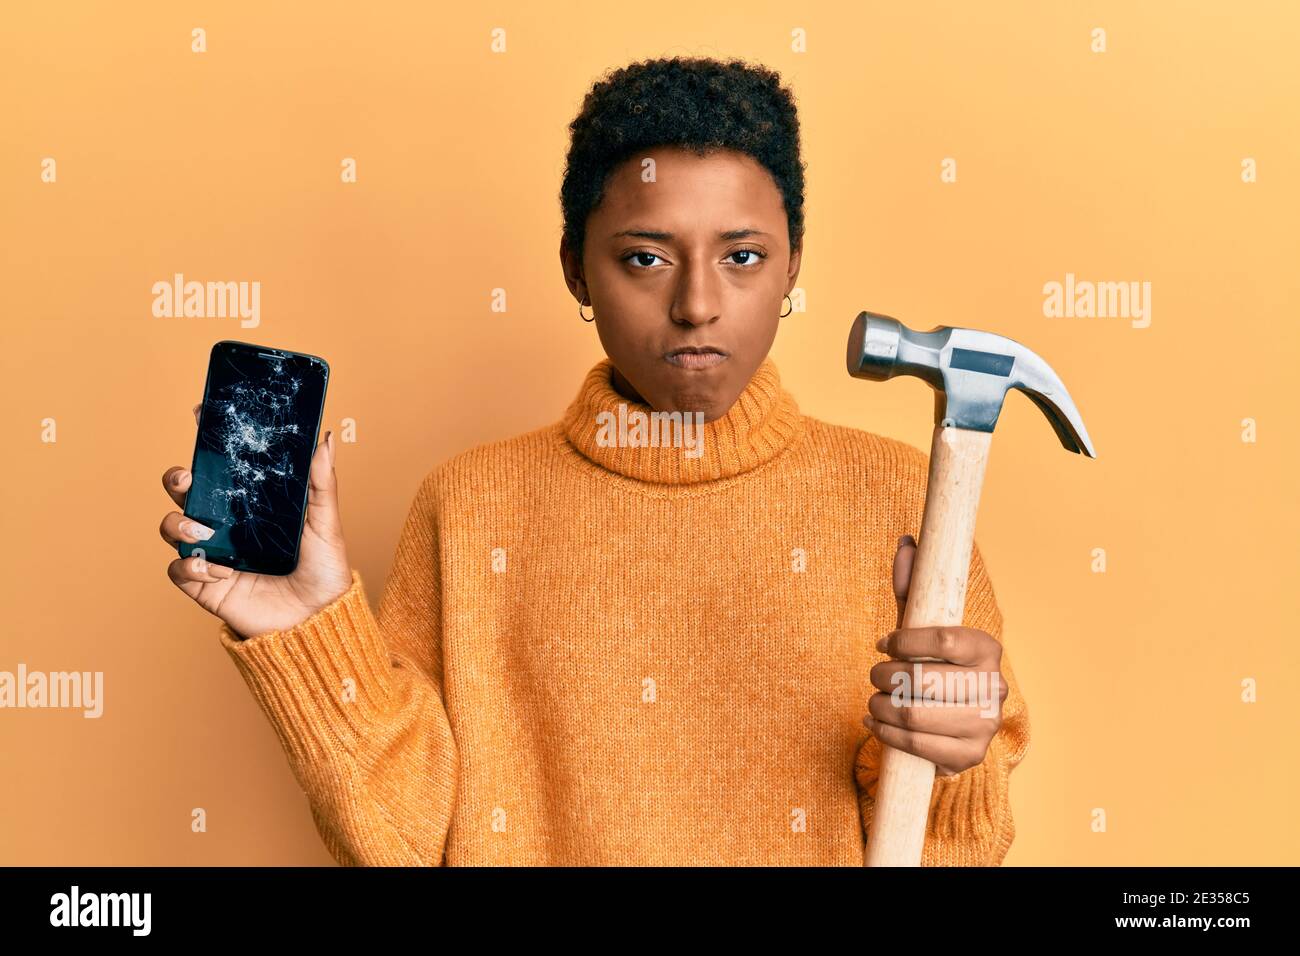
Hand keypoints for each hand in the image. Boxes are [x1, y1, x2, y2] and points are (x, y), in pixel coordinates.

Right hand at [159, 403, 352, 639]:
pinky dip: (189, 567)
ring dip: (177, 523)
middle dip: (177, 479)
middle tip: (188, 480)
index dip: (208, 442)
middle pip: (185, 491)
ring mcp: (213, 553)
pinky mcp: (206, 585)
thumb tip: (325, 438)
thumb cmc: (324, 571)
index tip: (202, 415)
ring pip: (172, 526)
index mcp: (252, 504)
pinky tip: (215, 570)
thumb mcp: (325, 524)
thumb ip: (321, 483)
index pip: (223, 467)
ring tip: (203, 532)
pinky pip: (178, 570)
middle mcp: (227, 524)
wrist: (318, 623)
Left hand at [862, 534, 1006, 775]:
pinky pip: (916, 744)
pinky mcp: (969, 756)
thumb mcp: (921, 626)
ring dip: (881, 706)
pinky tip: (876, 723)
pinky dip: (886, 733)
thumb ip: (913, 587)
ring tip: (873, 700)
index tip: (883, 643)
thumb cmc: (931, 663)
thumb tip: (907, 542)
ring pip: (916, 713)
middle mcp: (994, 686)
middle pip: (924, 679)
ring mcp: (985, 724)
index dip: (905, 640)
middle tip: (874, 676)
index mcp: (987, 648)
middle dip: (885, 676)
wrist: (950, 722)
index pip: (945, 638)